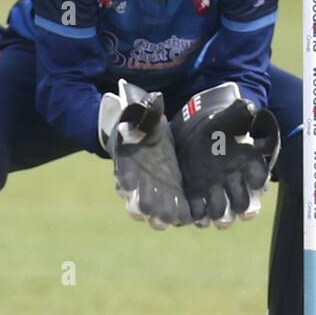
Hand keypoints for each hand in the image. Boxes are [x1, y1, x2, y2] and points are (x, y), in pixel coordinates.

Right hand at [100, 81, 191, 228]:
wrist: (149, 136)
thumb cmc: (144, 127)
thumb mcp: (145, 117)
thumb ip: (147, 112)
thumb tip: (156, 98)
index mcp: (126, 165)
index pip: (123, 177)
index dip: (126, 183)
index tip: (130, 186)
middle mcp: (136, 186)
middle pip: (136, 205)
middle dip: (147, 208)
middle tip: (156, 210)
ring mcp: (154, 194)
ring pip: (155, 215)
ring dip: (164, 217)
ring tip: (175, 217)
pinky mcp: (172, 197)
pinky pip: (176, 211)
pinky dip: (182, 215)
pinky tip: (192, 215)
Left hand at [171, 83, 280, 227]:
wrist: (196, 137)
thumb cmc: (218, 129)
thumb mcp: (227, 118)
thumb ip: (239, 113)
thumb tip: (250, 107)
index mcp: (248, 165)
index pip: (259, 178)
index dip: (259, 182)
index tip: (255, 182)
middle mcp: (236, 184)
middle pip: (245, 205)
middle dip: (241, 206)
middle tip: (235, 205)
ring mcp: (217, 194)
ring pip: (224, 215)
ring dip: (219, 215)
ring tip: (213, 211)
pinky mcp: (197, 198)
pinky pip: (200, 213)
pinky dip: (198, 214)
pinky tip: (194, 208)